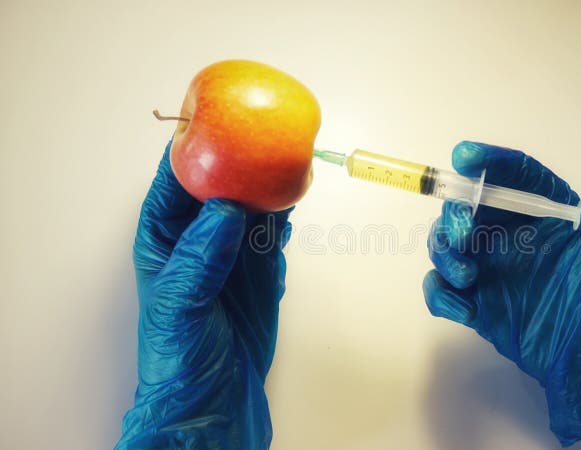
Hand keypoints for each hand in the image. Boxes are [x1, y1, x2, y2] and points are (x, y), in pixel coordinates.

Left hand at [116, 141, 291, 449]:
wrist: (217, 398)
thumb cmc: (178, 356)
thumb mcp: (180, 305)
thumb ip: (201, 256)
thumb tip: (223, 208)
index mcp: (164, 237)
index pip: (174, 179)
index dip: (192, 146)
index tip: (216, 118)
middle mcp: (199, 237)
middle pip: (220, 182)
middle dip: (240, 156)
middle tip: (264, 131)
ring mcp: (233, 250)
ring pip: (252, 202)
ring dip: (268, 181)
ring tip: (287, 155)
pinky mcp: (262, 267)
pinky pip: (275, 229)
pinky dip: (285, 211)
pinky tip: (294, 195)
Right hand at [424, 141, 580, 449]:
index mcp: (552, 217)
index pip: (519, 177)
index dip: (491, 162)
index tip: (466, 158)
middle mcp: (517, 237)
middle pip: (470, 208)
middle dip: (455, 213)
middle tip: (463, 235)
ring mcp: (495, 272)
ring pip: (448, 245)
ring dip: (444, 252)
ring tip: (468, 277)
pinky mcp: (481, 307)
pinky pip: (443, 291)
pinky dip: (440, 295)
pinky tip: (464, 312)